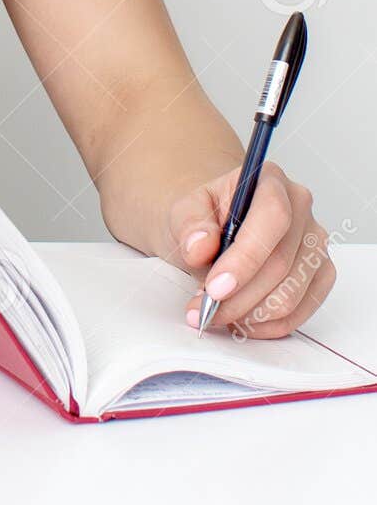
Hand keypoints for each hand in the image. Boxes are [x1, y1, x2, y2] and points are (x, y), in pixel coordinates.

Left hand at [166, 161, 334, 338]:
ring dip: (249, 314)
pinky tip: (241, 320)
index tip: (215, 287)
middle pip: (281, 263)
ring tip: (217, 313)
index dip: (245, 258)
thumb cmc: (205, 217)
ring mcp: (315, 243)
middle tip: (204, 309)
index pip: (273, 217)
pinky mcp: (321, 274)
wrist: (215, 228)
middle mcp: (301, 208)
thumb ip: (189, 225)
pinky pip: (301, 311)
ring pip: (291, 294)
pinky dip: (267, 324)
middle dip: (238, 297)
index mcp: (270, 180)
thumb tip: (200, 246)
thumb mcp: (183, 211)